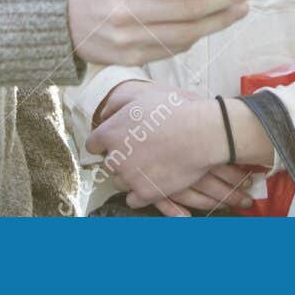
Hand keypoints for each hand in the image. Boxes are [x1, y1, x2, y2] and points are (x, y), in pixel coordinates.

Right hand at [68, 0, 259, 66]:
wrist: (57, 15)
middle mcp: (123, 13)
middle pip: (186, 9)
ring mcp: (127, 40)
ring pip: (186, 33)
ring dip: (221, 20)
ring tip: (242, 6)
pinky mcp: (131, 58)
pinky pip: (174, 48)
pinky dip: (199, 34)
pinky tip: (216, 21)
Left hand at [88, 93, 254, 215]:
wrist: (202, 132)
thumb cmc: (174, 110)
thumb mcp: (142, 94)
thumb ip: (116, 102)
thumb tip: (104, 113)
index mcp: (110, 133)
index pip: (92, 144)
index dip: (104, 142)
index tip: (117, 141)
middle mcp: (115, 157)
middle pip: (109, 164)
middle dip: (121, 158)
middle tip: (141, 150)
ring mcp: (130, 177)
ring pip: (120, 182)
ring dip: (130, 176)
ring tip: (150, 164)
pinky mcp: (145, 193)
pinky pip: (132, 200)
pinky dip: (140, 193)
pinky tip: (152, 182)